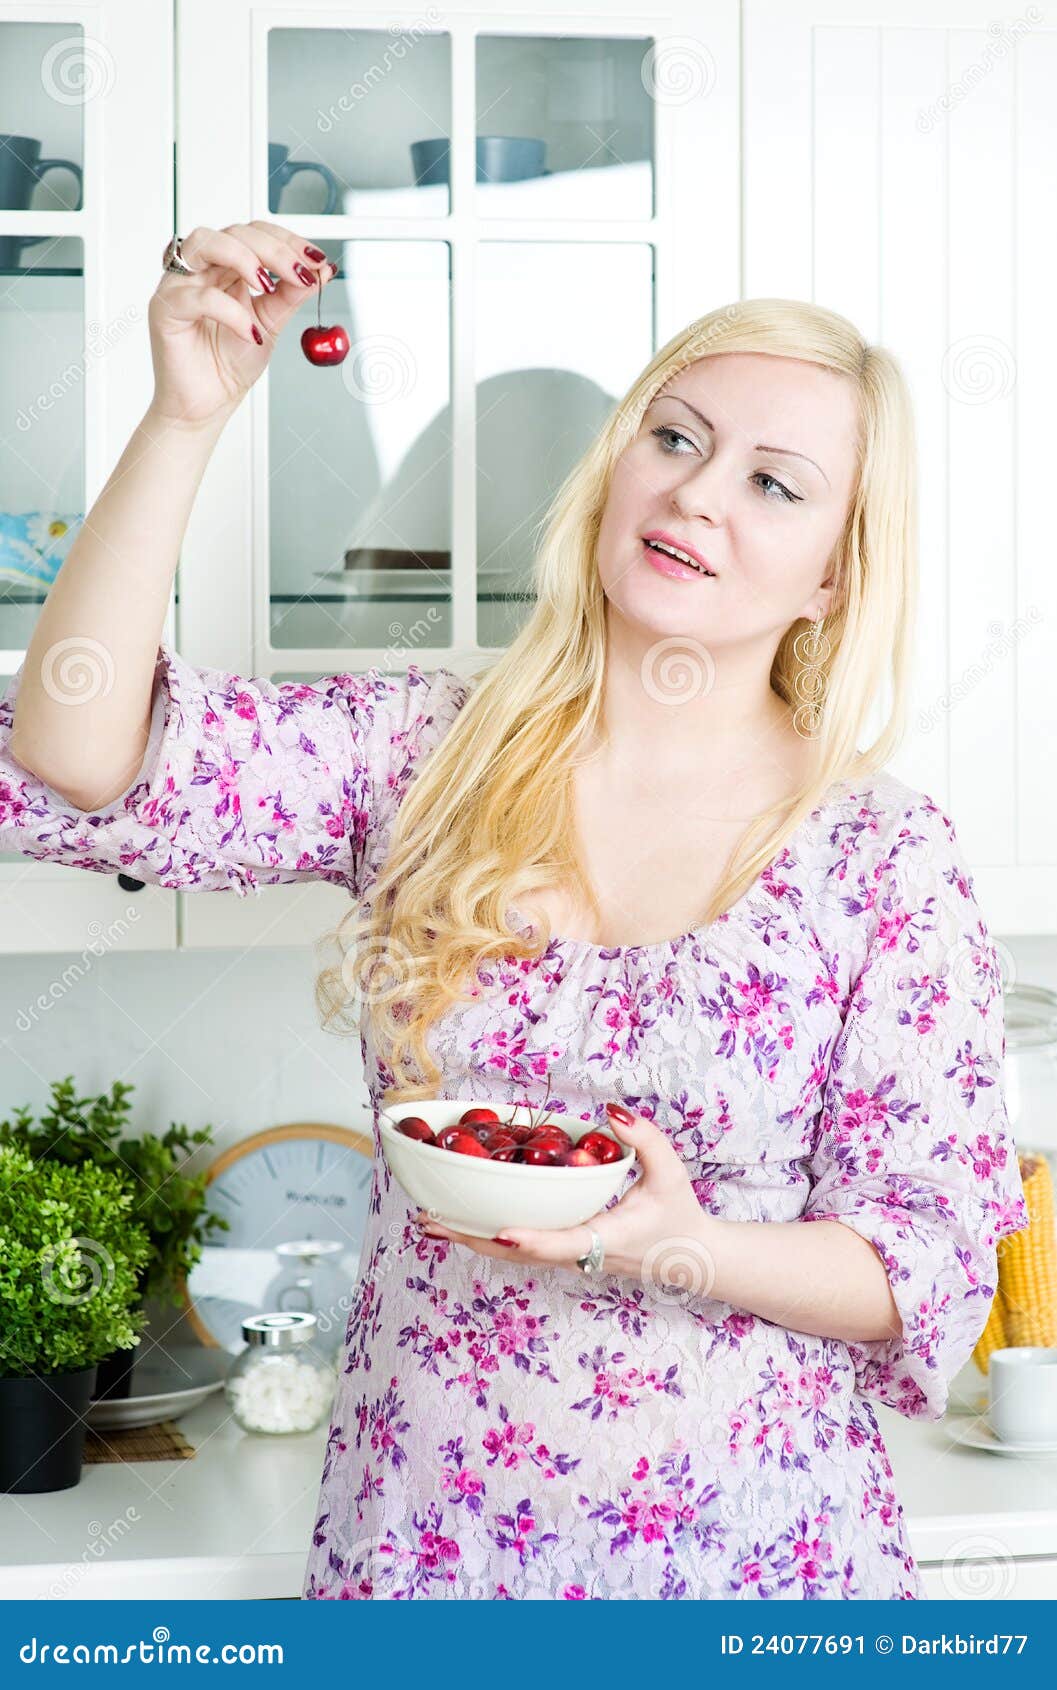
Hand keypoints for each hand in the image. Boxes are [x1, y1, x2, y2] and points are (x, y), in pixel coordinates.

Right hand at [146, 219, 337, 427]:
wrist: (208, 406)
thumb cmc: (228, 366)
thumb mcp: (272, 324)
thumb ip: (292, 295)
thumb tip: (321, 269)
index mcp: (226, 268)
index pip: (254, 233)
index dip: (285, 240)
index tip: (314, 258)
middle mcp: (201, 270)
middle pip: (234, 233)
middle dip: (274, 250)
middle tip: (301, 272)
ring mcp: (179, 285)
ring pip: (205, 243)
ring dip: (244, 258)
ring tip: (269, 286)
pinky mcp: (166, 310)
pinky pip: (197, 296)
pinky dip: (230, 310)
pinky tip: (249, 331)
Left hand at [415, 1104, 719, 1294]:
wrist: (690, 1257)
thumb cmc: (679, 1213)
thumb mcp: (671, 1172)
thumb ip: (646, 1139)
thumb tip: (613, 1112)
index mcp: (607, 1238)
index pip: (565, 1243)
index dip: (533, 1239)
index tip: (501, 1231)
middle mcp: (581, 1255)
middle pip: (520, 1254)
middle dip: (474, 1239)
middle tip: (430, 1222)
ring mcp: (570, 1259)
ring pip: (513, 1256)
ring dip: (472, 1241)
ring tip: (430, 1223)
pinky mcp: (564, 1255)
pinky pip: (521, 1250)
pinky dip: (487, 1238)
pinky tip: (461, 1223)